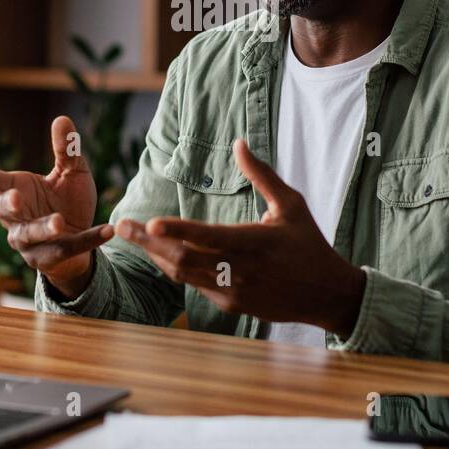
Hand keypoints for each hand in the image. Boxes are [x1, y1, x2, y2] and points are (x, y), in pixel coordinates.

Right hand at [0, 115, 110, 299]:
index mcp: (18, 191)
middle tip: (16, 198)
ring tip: (59, 222)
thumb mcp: (72, 172)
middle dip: (8, 205)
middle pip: (3, 211)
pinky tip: (108, 230)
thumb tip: (62, 119)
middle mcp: (17, 218)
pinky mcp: (50, 258)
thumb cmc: (68, 201)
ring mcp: (30, 242)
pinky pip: (69, 248)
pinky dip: (89, 239)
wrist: (83, 236)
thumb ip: (66, 150)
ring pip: (31, 234)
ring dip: (43, 228)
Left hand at [113, 138, 366, 335]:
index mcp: (253, 242)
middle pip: (181, 258)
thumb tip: (239, 144)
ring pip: (182, 274)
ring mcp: (232, 291)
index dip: (176, 231)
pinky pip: (195, 285)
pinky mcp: (231, 304)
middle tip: (121, 226)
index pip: (206, 236)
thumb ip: (262, 175)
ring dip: (155, 255)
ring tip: (133, 236)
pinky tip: (161, 254)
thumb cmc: (309, 243)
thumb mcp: (291, 204)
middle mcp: (238, 270)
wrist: (327, 295)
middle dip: (147, 242)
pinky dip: (176, 269)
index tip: (150, 223)